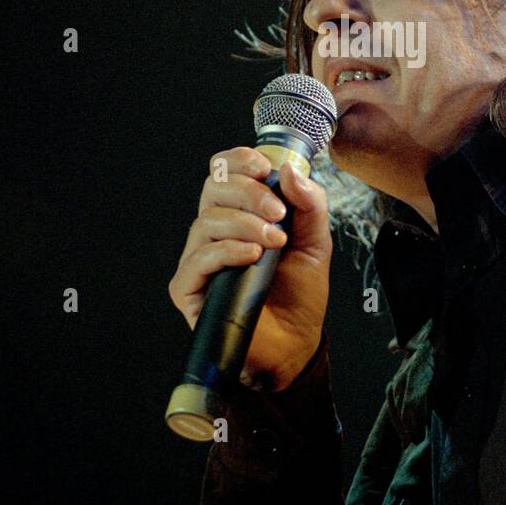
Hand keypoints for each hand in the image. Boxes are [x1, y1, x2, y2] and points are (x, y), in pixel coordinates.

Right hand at [168, 146, 332, 391]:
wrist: (296, 344)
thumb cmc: (300, 293)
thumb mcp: (316, 242)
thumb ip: (310, 204)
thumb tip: (291, 171)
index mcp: (238, 212)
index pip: (223, 170)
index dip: (239, 160)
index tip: (265, 168)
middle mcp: (214, 231)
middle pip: (213, 188)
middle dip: (249, 193)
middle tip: (278, 214)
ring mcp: (198, 260)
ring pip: (207, 221)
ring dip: (245, 225)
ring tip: (274, 243)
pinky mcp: (188, 290)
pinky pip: (198, 260)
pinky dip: (227, 252)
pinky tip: (252, 257)